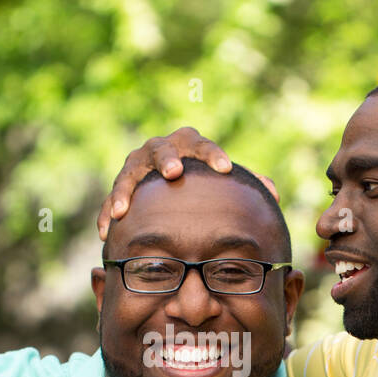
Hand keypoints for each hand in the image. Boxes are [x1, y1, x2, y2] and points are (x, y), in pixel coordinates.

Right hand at [96, 127, 277, 238]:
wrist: (168, 184)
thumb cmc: (202, 181)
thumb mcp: (221, 182)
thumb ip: (247, 185)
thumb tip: (272, 194)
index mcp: (187, 144)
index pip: (201, 144)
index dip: (213, 154)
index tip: (227, 168)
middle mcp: (159, 150)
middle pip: (161, 149)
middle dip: (167, 159)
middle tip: (174, 172)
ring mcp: (136, 167)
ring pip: (128, 174)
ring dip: (124, 190)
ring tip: (123, 209)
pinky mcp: (121, 188)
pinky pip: (109, 200)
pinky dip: (106, 214)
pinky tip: (104, 232)